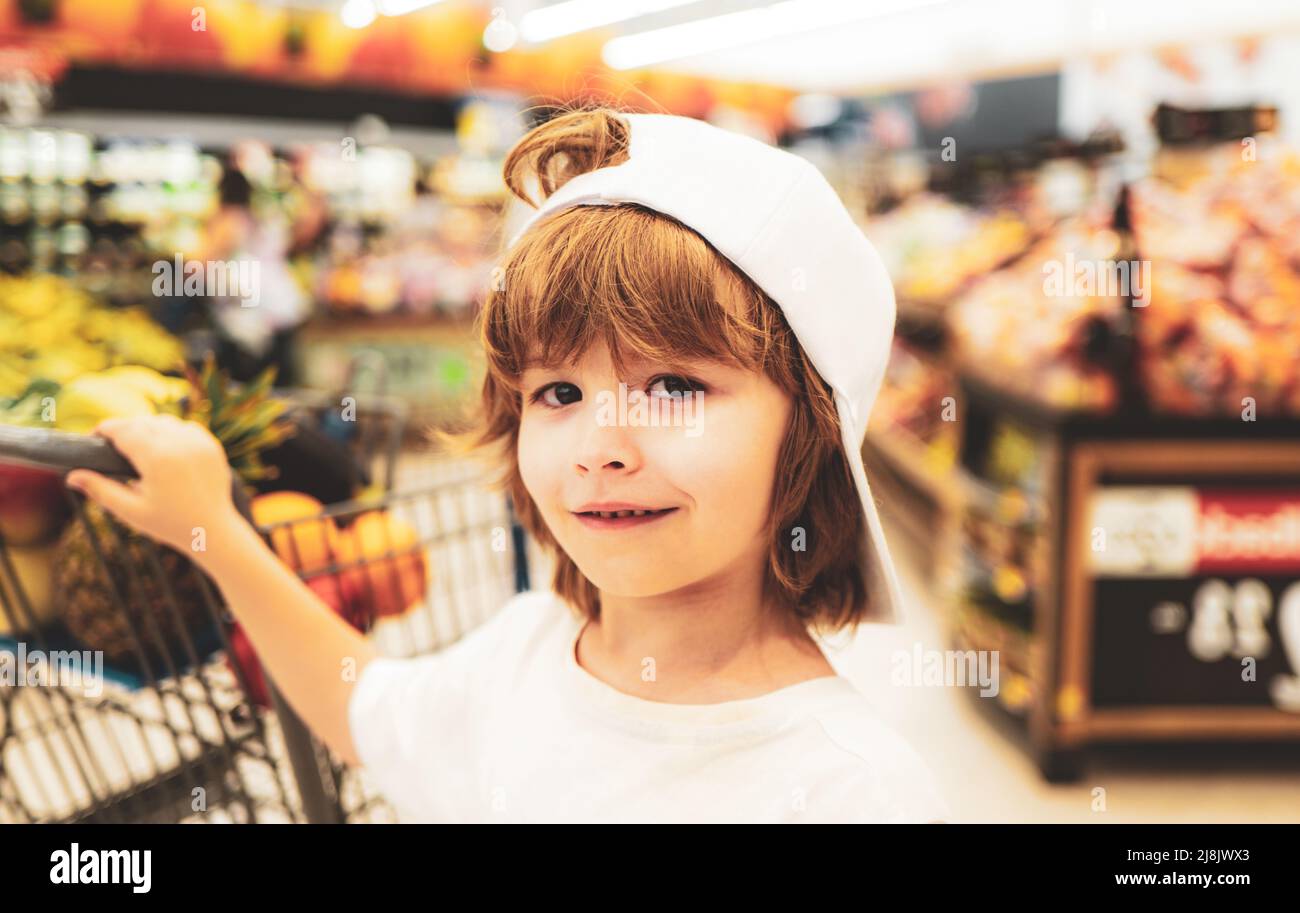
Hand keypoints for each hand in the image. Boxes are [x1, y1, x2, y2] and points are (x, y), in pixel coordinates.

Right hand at [65, 414, 238, 554]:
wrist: (214, 530)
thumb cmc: (170, 525)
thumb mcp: (131, 511)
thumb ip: (101, 490)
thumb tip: (72, 476)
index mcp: (157, 458)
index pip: (123, 429)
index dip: (104, 429)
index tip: (93, 436)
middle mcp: (180, 444)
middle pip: (141, 422)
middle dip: (123, 429)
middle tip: (111, 444)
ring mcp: (199, 443)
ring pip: (164, 421)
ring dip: (147, 428)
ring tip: (135, 445)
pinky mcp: (211, 445)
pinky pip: (185, 427)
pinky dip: (171, 432)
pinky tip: (163, 447)